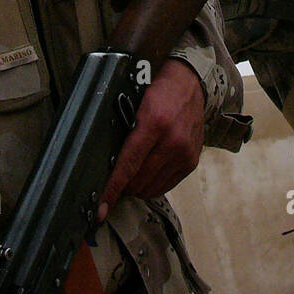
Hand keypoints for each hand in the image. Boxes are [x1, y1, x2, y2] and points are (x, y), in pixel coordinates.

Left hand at [97, 58, 205, 221]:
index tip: (101, 209)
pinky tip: (146, 176)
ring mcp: (184, 154)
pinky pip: (167, 185)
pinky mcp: (191, 161)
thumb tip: (107, 164)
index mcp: (154, 124)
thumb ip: (125, 134)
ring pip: (152, 187)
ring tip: (131, 177)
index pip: (127, 165)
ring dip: (137, 187)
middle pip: (139, 181)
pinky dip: (153, 185)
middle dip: (123, 186)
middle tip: (115, 180)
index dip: (112, 189)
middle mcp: (172, 142)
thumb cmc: (159, 92)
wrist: (191, 84)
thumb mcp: (136, 106)